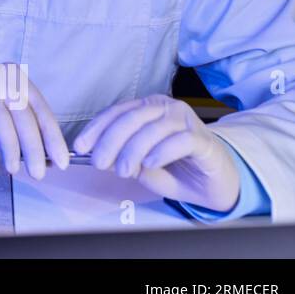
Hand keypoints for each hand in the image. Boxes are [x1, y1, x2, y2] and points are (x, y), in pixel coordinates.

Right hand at [0, 63, 69, 179]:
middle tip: (38, 174)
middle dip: (34, 148)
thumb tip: (50, 160)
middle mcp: (0, 75)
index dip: (52, 138)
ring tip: (13, 170)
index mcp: (18, 78)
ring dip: (10, 149)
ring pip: (2, 120)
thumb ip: (26, 131)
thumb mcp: (6, 115)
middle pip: (24, 116)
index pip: (41, 111)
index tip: (61, 163)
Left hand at [74, 94, 240, 211]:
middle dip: (110, 142)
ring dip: (132, 151)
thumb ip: (122, 157)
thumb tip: (98, 154)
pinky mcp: (202, 139)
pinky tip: (149, 163)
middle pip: (130, 118)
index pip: (116, 112)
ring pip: (152, 129)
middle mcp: (166, 108)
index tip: (80, 147)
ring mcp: (186, 121)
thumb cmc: (175, 170)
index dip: (96, 129)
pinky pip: (179, 140)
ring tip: (124, 170)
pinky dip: (161, 151)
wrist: (213, 184)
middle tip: (100, 163)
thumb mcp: (141, 166)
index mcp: (147, 108)